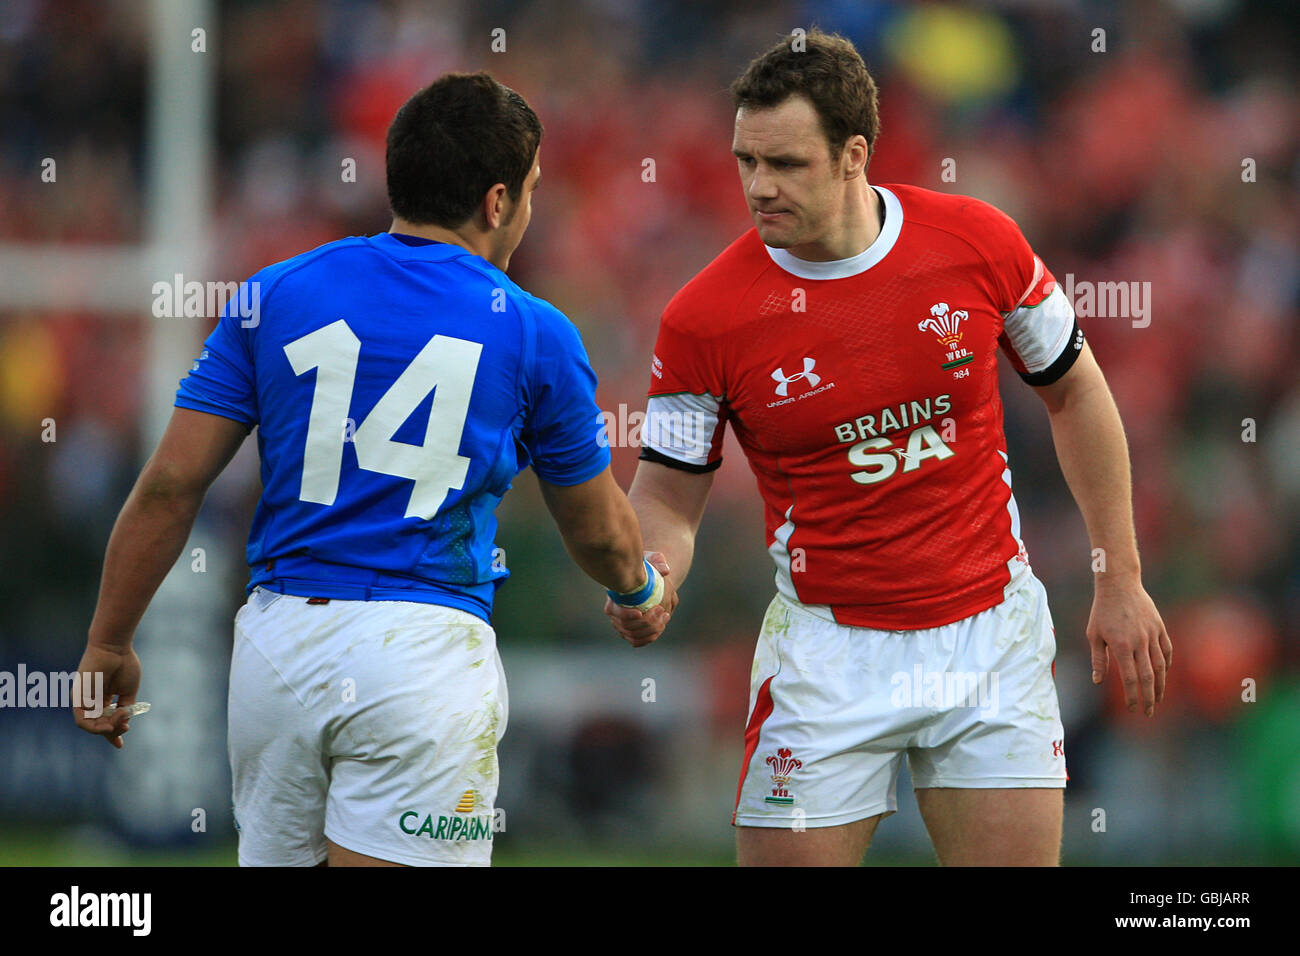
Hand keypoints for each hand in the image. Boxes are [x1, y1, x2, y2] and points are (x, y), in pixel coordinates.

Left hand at [72, 643, 140, 748]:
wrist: (115, 647)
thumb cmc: (124, 664)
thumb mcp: (129, 691)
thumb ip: (125, 708)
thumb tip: (124, 723)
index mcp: (102, 698)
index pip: (104, 721)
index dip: (113, 734)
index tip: (120, 745)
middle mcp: (90, 701)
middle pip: (98, 725)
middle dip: (113, 731)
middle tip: (126, 728)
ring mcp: (83, 699)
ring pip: (90, 726)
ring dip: (106, 729)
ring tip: (120, 722)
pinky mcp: (77, 698)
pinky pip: (82, 721)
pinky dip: (95, 727)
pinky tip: (109, 725)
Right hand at [605, 552, 677, 647]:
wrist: (649, 580)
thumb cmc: (647, 568)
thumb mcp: (651, 559)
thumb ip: (657, 561)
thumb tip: (665, 570)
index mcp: (614, 598)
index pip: (614, 611)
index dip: (625, 615)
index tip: (640, 612)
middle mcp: (615, 614)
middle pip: (625, 626)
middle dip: (645, 622)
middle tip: (661, 611)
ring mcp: (621, 624)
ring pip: (633, 636)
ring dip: (651, 630)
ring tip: (664, 616)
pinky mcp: (630, 632)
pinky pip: (636, 641)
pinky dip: (649, 638)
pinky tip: (661, 627)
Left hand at [1086, 579, 1170, 716]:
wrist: (1119, 585)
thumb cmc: (1102, 611)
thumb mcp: (1094, 635)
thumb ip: (1099, 659)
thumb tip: (1098, 682)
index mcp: (1121, 646)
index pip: (1129, 678)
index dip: (1132, 696)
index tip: (1132, 708)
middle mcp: (1139, 642)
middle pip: (1148, 677)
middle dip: (1149, 697)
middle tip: (1149, 712)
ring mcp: (1152, 634)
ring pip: (1161, 666)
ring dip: (1161, 685)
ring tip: (1159, 698)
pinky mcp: (1160, 628)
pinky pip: (1167, 650)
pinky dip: (1167, 664)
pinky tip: (1164, 674)